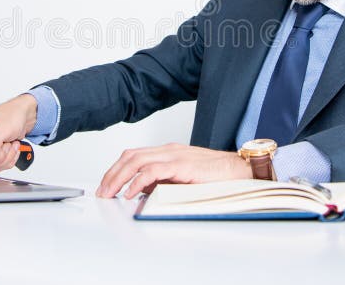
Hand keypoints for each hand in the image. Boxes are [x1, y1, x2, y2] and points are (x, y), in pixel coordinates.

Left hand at [96, 143, 251, 198]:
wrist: (242, 170)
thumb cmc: (217, 176)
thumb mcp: (183, 178)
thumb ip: (164, 181)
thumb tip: (142, 192)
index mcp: (168, 151)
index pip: (134, 155)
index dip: (116, 169)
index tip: (106, 185)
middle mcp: (169, 150)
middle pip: (130, 156)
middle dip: (111, 174)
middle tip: (102, 192)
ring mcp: (176, 155)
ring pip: (137, 161)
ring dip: (119, 178)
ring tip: (109, 194)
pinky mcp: (183, 166)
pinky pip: (154, 171)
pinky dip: (137, 182)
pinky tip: (130, 193)